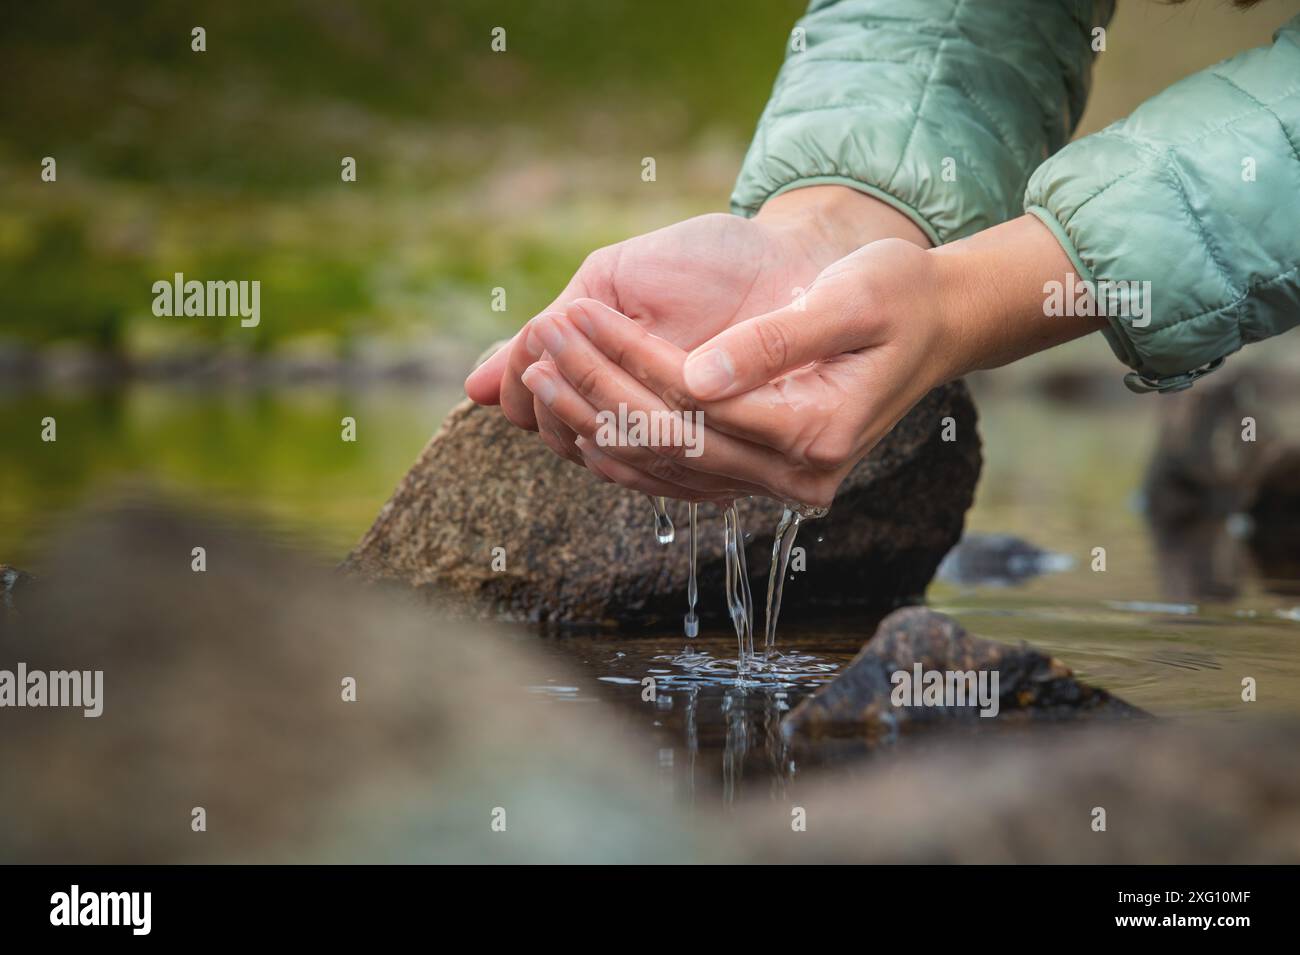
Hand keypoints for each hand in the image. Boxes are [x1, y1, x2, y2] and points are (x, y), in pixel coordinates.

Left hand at [463, 186, 928, 465]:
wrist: (937, 323)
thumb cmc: (900, 295)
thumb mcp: (853, 299)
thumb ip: (779, 341)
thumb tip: (696, 375)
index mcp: (818, 433)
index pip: (697, 405)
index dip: (627, 359)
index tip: (573, 313)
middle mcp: (797, 476)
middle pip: (670, 442)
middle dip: (594, 389)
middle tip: (537, 342)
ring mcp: (778, 484)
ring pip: (664, 466)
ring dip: (594, 421)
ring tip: (537, 372)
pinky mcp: (761, 475)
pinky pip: (677, 477)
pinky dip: (622, 450)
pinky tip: (577, 415)